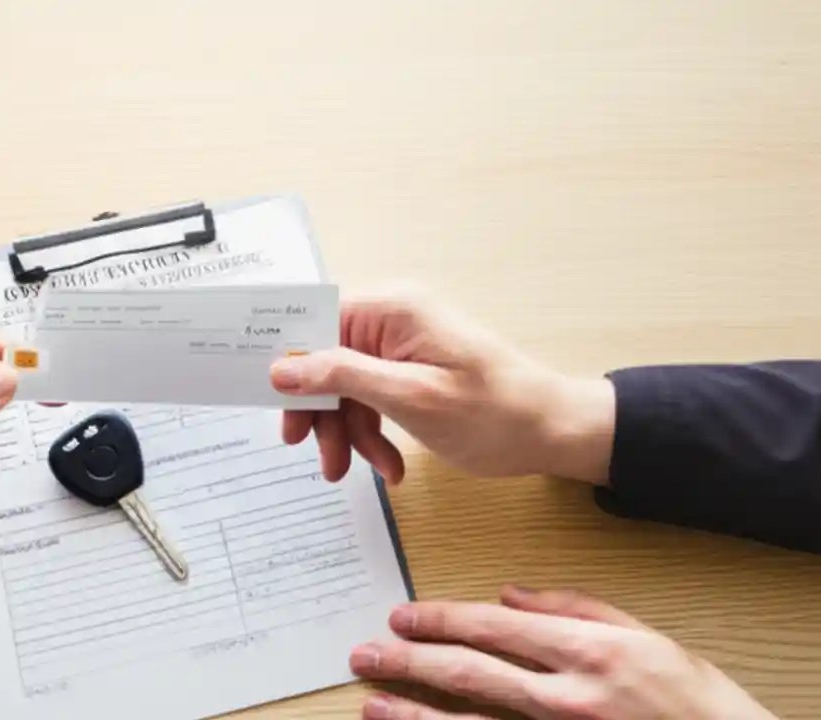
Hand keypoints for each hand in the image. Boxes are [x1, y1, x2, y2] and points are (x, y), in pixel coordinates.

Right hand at [269, 294, 615, 482]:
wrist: (551, 433)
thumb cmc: (493, 411)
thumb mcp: (409, 396)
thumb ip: (342, 376)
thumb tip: (284, 366)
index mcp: (392, 309)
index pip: (317, 318)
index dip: (289, 357)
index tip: (269, 396)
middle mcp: (392, 320)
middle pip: (326, 359)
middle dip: (320, 409)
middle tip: (309, 448)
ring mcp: (401, 347)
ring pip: (346, 387)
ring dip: (348, 431)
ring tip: (357, 470)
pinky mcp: (410, 374)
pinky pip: (372, 400)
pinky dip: (374, 434)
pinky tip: (390, 467)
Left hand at [351, 587, 775, 719]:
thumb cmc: (700, 702)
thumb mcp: (649, 639)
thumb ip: (577, 609)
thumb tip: (511, 592)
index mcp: (590, 651)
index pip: (494, 628)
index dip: (441, 620)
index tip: (402, 617)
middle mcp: (570, 697)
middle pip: (469, 674)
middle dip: (409, 662)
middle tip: (364, 654)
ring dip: (414, 715)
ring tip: (371, 704)